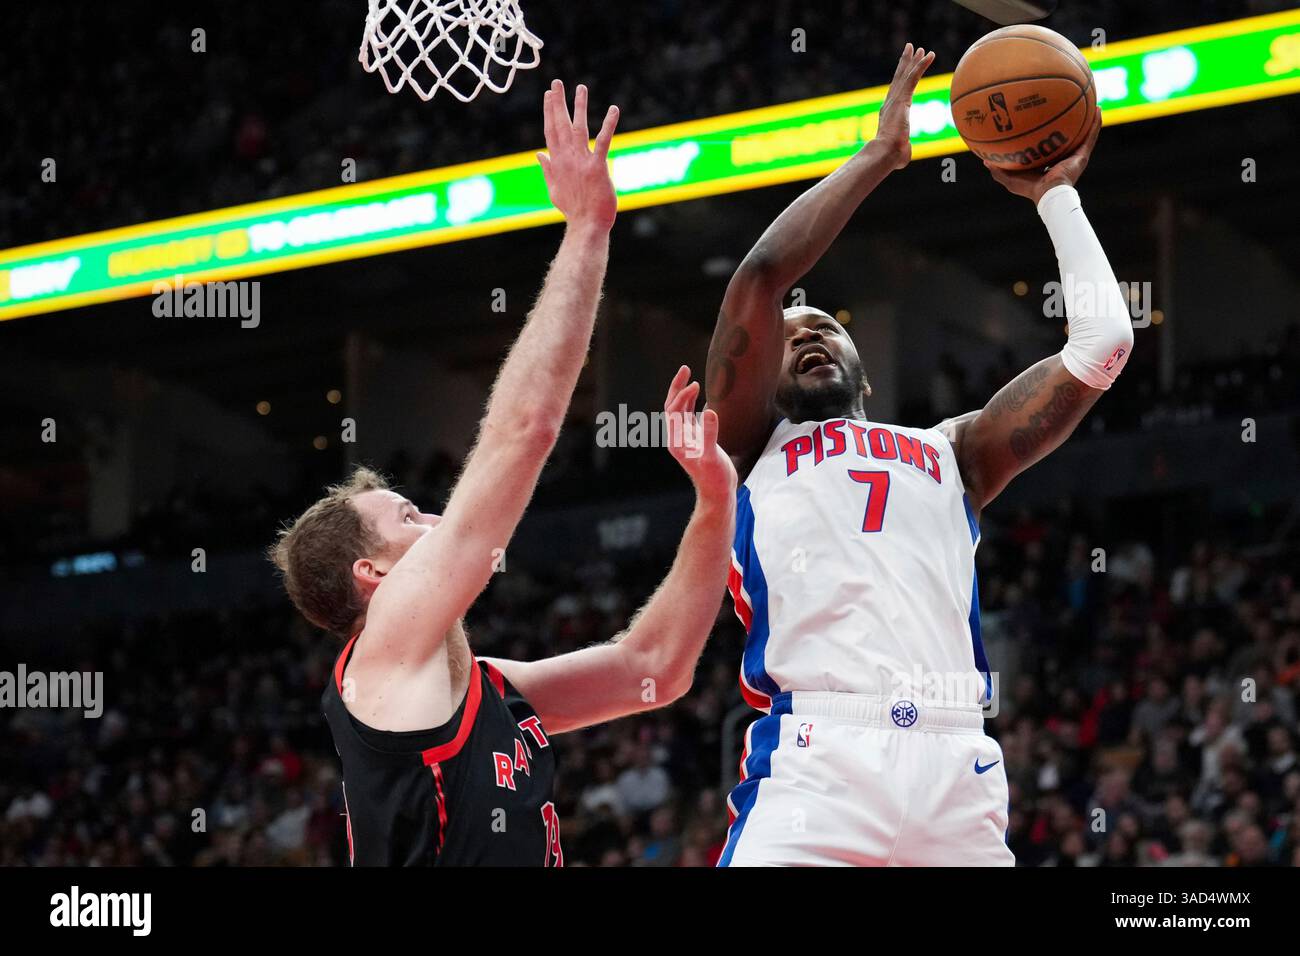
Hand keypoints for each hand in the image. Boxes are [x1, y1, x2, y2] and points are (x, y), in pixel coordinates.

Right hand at [537, 80, 618, 229]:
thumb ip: (547, 169)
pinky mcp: (598, 167)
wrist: (587, 225)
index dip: (549, 112)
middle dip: (558, 103)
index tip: (548, 95)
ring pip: (579, 129)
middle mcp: (567, 159)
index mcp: (557, 162)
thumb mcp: (554, 188)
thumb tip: (538, 154)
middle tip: (557, 83)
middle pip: (561, 125)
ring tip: (580, 88)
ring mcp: (582, 162)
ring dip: (580, 107)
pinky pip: (604, 142)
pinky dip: (608, 125)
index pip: (550, 132)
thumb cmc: (573, 209)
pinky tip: (614, 109)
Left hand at [664, 366, 736, 500]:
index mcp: (676, 441)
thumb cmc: (714, 478)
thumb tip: (710, 410)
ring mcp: (686, 438)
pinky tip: (699, 395)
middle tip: (684, 368)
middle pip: (672, 407)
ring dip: (684, 393)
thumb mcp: (712, 457)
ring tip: (690, 377)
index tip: (695, 384)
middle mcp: (678, 438)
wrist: (717, 493)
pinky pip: (689, 417)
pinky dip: (692, 404)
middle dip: (677, 388)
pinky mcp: (695, 439)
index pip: (673, 411)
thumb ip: (710, 434)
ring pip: (680, 410)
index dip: (682, 396)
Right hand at [873, 43, 934, 169]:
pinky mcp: (902, 98)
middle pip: (899, 78)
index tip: (904, 69)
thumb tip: (903, 158)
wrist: (886, 152)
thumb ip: (902, 149)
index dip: (900, 78)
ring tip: (918, 48)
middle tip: (910, 49)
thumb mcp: (899, 151)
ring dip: (912, 60)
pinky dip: (922, 65)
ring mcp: (895, 99)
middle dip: (905, 63)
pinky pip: (914, 77)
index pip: (896, 91)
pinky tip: (929, 54)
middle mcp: (890, 102)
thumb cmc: (891, 156)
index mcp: (889, 113)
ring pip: (905, 74)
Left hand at [984, 107, 1101, 203]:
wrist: (1048, 194)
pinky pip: (1091, 136)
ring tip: (1089, 101)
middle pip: (1068, 137)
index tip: (1045, 120)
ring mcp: (1075, 156)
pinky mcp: (1082, 155)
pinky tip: (1098, 109)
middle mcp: (1064, 157)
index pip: (1049, 145)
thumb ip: (998, 170)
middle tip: (1068, 106)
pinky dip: (1096, 123)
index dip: (1048, 134)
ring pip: (1083, 134)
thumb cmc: (1030, 189)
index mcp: (1049, 162)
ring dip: (1087, 119)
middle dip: (1069, 124)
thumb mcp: (1010, 179)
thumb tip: (984, 160)